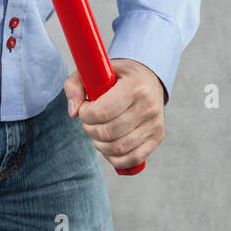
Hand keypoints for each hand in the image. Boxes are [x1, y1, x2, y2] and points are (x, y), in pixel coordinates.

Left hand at [63, 58, 166, 172]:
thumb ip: (75, 86)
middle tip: (88, 122)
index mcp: (134, 86)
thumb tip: (73, 113)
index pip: (102, 112)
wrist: (147, 80)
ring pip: (118, 148)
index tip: (84, 109)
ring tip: (97, 133)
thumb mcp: (95, 72)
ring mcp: (154, 123)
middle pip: (108, 133)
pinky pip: (134, 159)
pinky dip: (115, 159)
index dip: (85, 115)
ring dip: (100, 145)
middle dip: (90, 130)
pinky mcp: (157, 137)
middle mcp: (148, 106)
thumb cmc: (116, 77)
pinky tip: (108, 148)